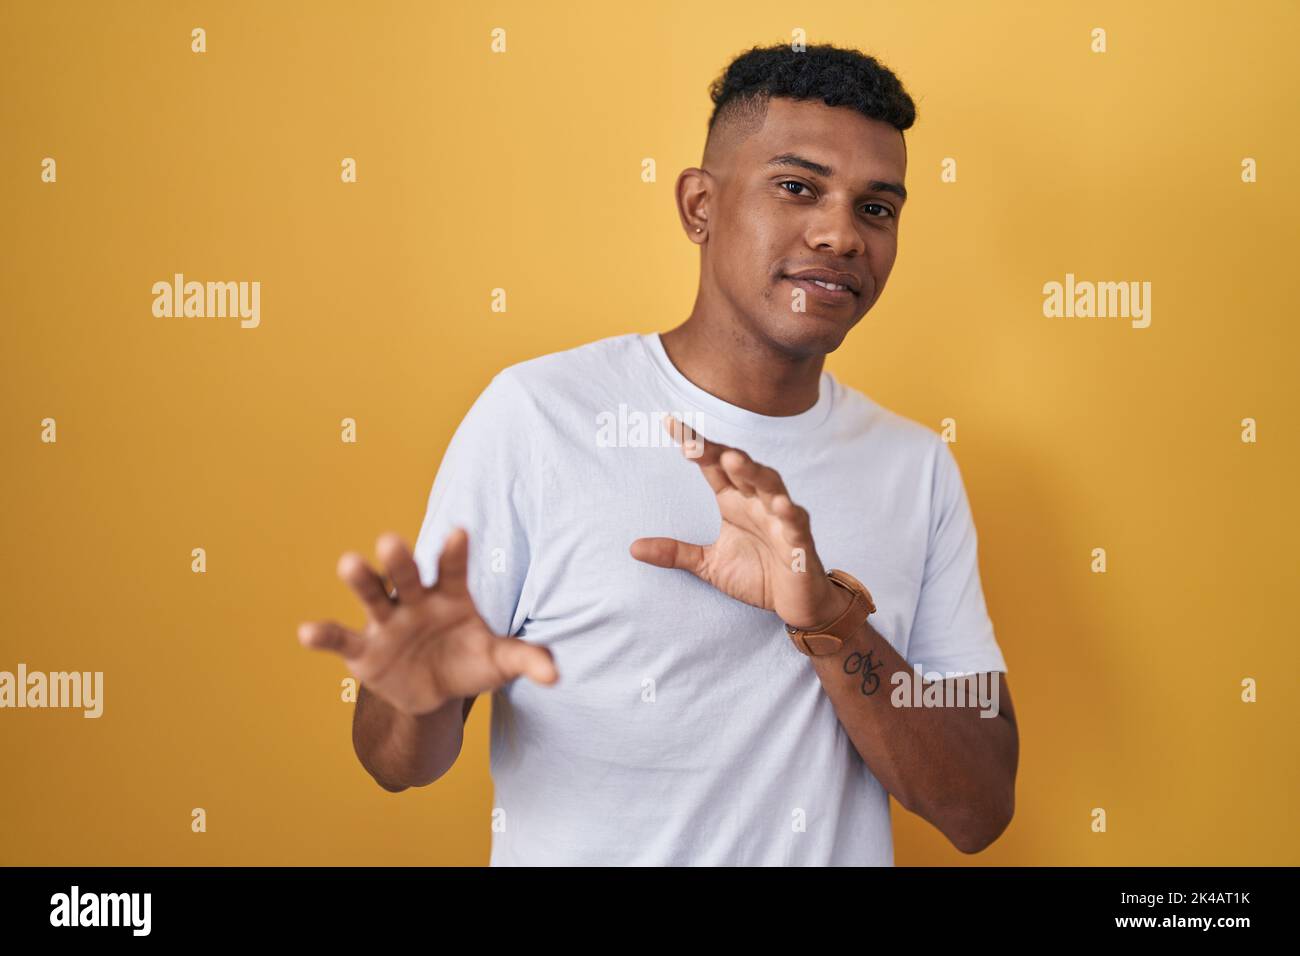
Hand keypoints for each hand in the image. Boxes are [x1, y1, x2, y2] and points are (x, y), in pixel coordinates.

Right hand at [298, 529, 558, 715]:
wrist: (434, 693)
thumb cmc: (469, 662)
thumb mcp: (498, 662)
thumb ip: (524, 660)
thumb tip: (556, 675)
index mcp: (451, 595)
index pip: (452, 568)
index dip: (454, 552)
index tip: (459, 532)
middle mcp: (415, 600)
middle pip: (407, 575)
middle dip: (399, 559)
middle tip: (390, 540)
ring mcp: (386, 622)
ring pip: (373, 595)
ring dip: (362, 580)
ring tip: (348, 563)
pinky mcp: (363, 650)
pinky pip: (342, 640)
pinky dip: (324, 635)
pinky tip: (305, 631)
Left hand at [629, 416, 846, 628]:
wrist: (795, 603)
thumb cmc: (756, 575)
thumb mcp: (708, 565)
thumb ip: (675, 553)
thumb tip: (633, 548)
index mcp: (735, 502)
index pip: (713, 466)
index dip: (696, 445)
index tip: (670, 423)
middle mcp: (758, 502)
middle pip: (741, 469)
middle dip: (721, 453)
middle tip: (695, 443)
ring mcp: (781, 519)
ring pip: (770, 486)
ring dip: (753, 472)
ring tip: (734, 460)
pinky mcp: (800, 542)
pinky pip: (796, 522)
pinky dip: (789, 513)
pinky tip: (780, 505)